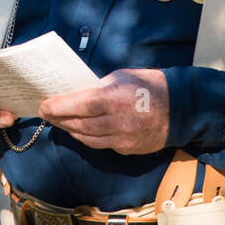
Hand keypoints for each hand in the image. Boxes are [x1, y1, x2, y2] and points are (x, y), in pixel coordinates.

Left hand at [40, 68, 168, 154]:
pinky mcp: (127, 148)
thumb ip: (100, 87)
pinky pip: (100, 144)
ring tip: (59, 121)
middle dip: (59, 119)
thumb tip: (79, 94)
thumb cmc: (150, 85)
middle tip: (46, 112)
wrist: (179, 108)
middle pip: (79, 124)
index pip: (79, 106)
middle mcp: (117, 121)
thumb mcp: (123, 76)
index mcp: (115, 99)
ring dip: (70, 130)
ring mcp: (122, 138)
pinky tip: (79, 130)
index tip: (44, 104)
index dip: (59, 107)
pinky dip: (87, 137)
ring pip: (87, 138)